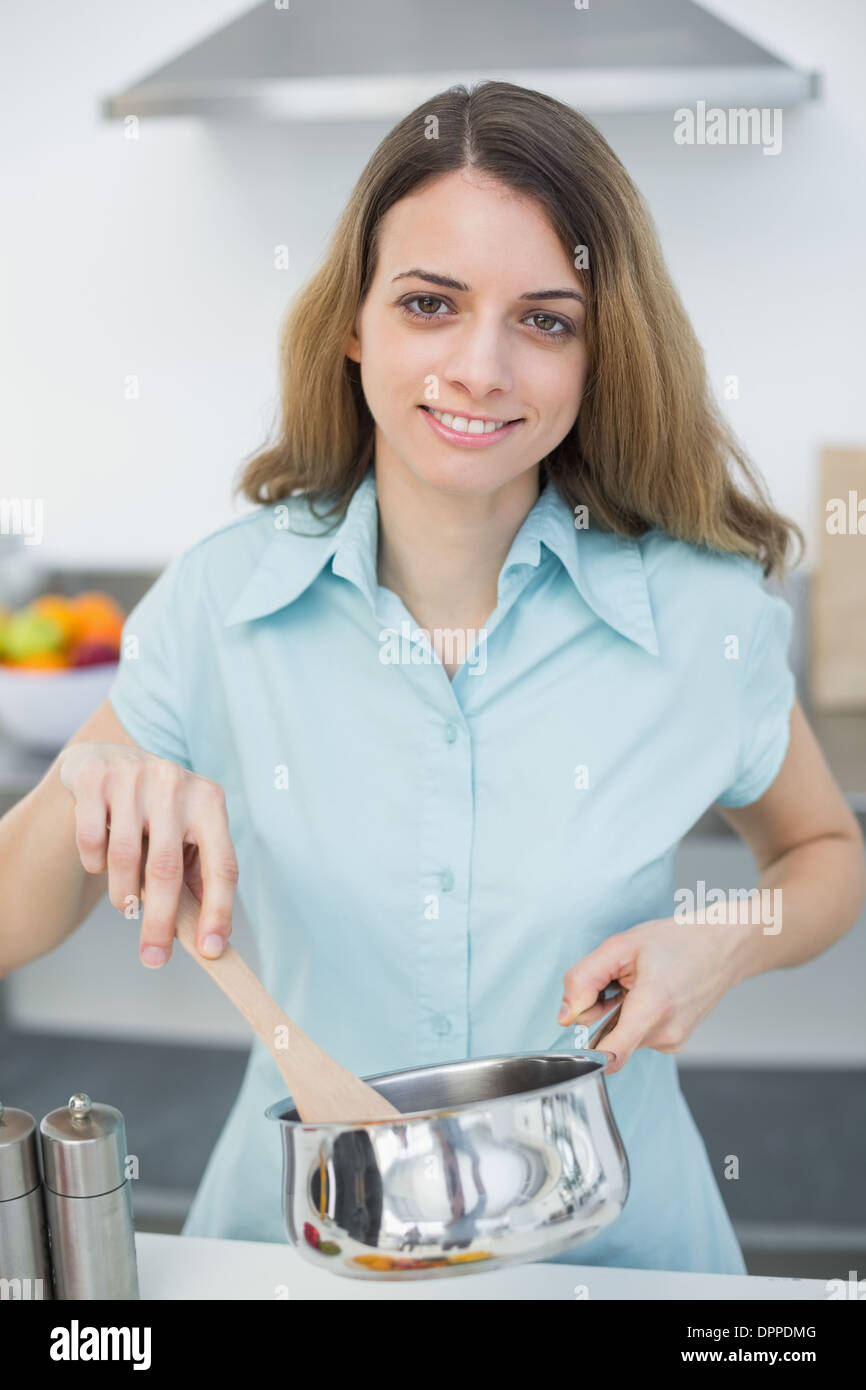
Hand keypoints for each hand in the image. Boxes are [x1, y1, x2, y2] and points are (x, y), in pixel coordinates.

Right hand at [58, 741, 237, 967]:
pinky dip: (94, 863)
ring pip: (125, 858)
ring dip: (124, 895)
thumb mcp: (186, 833)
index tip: (210, 950)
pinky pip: (92, 840)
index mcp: (210, 802)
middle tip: (153, 958)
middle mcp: (176, 784)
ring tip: (126, 905)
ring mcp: (135, 776)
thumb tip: (210, 938)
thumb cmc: (157, 810)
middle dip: (160, 922)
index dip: (219, 911)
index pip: (222, 865)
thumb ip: (198, 875)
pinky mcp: (97, 778)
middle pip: (167, 869)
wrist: (107, 759)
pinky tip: (100, 862)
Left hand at [557, 916, 751, 1074]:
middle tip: (618, 983)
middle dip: (602, 1014)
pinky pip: (640, 1035)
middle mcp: (665, 1033)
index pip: (609, 1057)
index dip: (584, 1050)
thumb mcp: (620, 946)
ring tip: (641, 984)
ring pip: (624, 1037)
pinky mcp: (676, 1042)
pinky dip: (636, 1017)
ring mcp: (673, 1041)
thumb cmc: (677, 940)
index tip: (579, 1032)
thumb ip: (584, 979)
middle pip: (609, 1040)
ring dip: (620, 1014)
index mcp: (652, 1008)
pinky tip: (652, 993)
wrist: (724, 946)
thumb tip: (565, 1016)